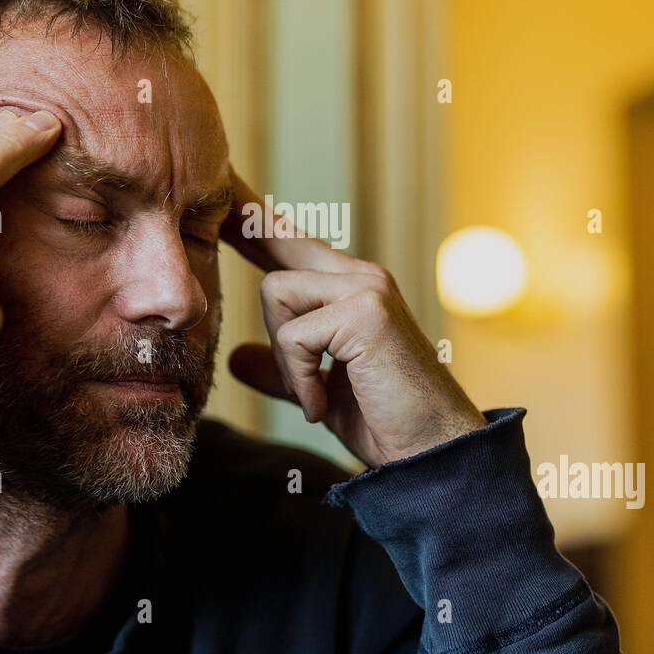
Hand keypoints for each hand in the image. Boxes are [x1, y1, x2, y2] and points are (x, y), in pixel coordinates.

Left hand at [221, 169, 486, 467]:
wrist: (433, 454)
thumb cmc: (385, 422)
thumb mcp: (319, 389)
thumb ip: (282, 368)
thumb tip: (238, 357)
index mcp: (354, 288)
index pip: (294, 243)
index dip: (257, 222)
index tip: (225, 199)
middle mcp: (363, 276)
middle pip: (278, 245)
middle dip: (245, 240)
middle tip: (220, 231)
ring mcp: (367, 288)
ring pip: (276, 292)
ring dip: (283, 354)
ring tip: (312, 393)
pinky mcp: (365, 313)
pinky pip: (293, 335)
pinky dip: (298, 378)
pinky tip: (321, 405)